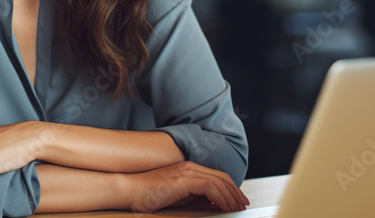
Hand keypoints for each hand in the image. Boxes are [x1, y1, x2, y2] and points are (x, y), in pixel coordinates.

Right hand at [121, 161, 248, 212]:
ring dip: (231, 196)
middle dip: (235, 192)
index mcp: (189, 168)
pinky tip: (225, 207)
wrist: (131, 189)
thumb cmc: (150, 195)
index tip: (238, 199)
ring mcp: (187, 171)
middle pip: (222, 177)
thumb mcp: (177, 195)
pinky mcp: (184, 179)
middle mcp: (190, 166)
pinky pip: (210, 188)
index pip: (217, 175)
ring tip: (237, 208)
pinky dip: (220, 198)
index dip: (230, 187)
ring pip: (218, 182)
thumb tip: (211, 204)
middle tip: (243, 204)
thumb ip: (193, 196)